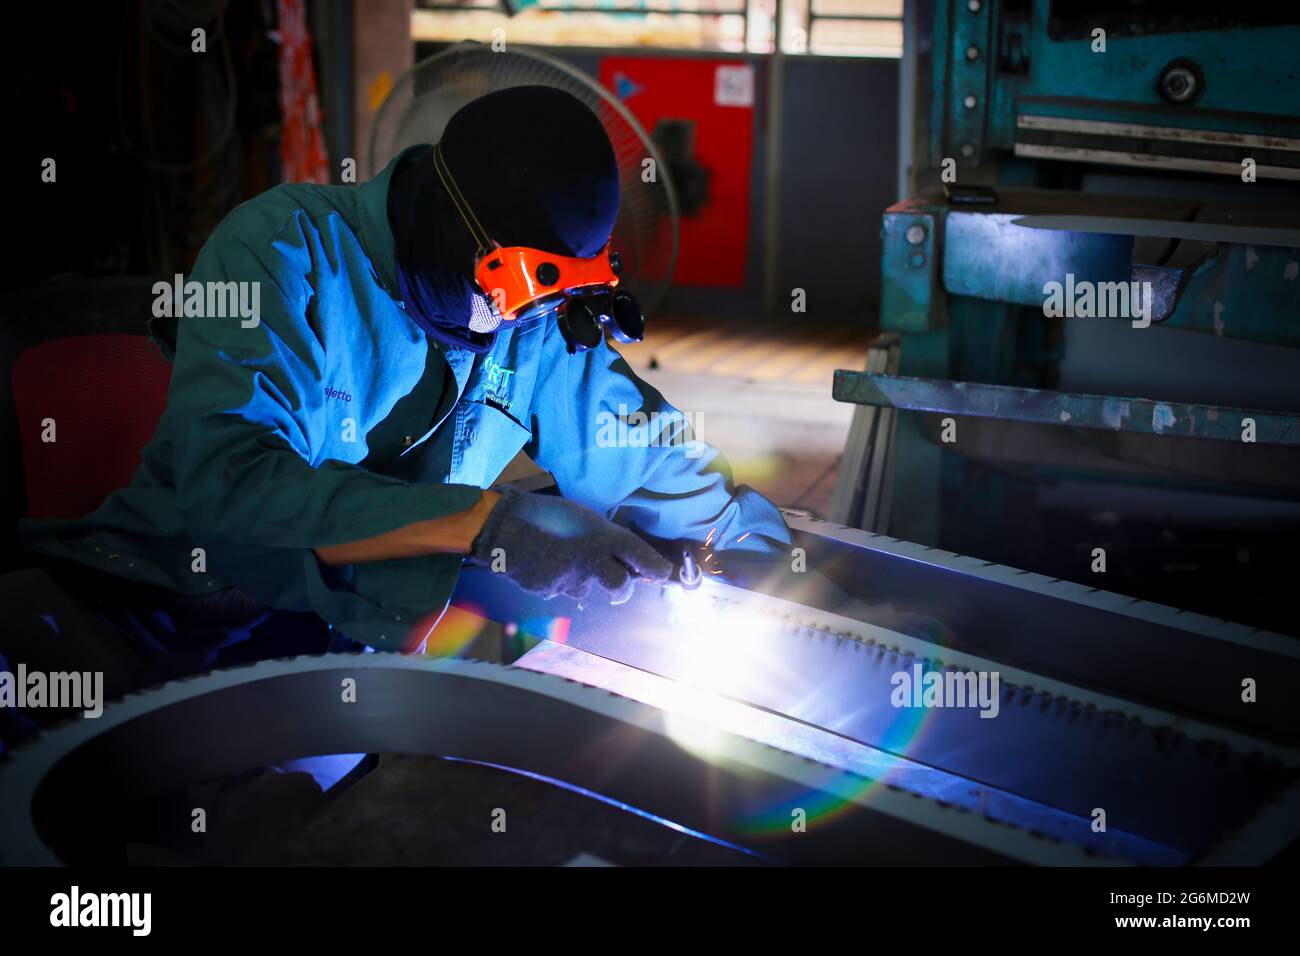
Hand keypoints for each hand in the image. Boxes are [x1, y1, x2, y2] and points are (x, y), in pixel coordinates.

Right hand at [470, 487, 671, 603]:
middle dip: (621, 588)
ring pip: (584, 588)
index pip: (639, 554)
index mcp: (601, 535)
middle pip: (620, 586)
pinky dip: (554, 580)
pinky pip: (558, 589)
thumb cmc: (543, 513)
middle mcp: (591, 560)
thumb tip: (614, 551)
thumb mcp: (580, 516)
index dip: (654, 567)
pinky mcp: (550, 590)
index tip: (662, 574)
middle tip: (616, 583)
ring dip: (579, 579)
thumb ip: (600, 535)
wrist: (503, 526)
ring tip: (560, 559)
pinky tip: (542, 563)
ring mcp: (570, 579)